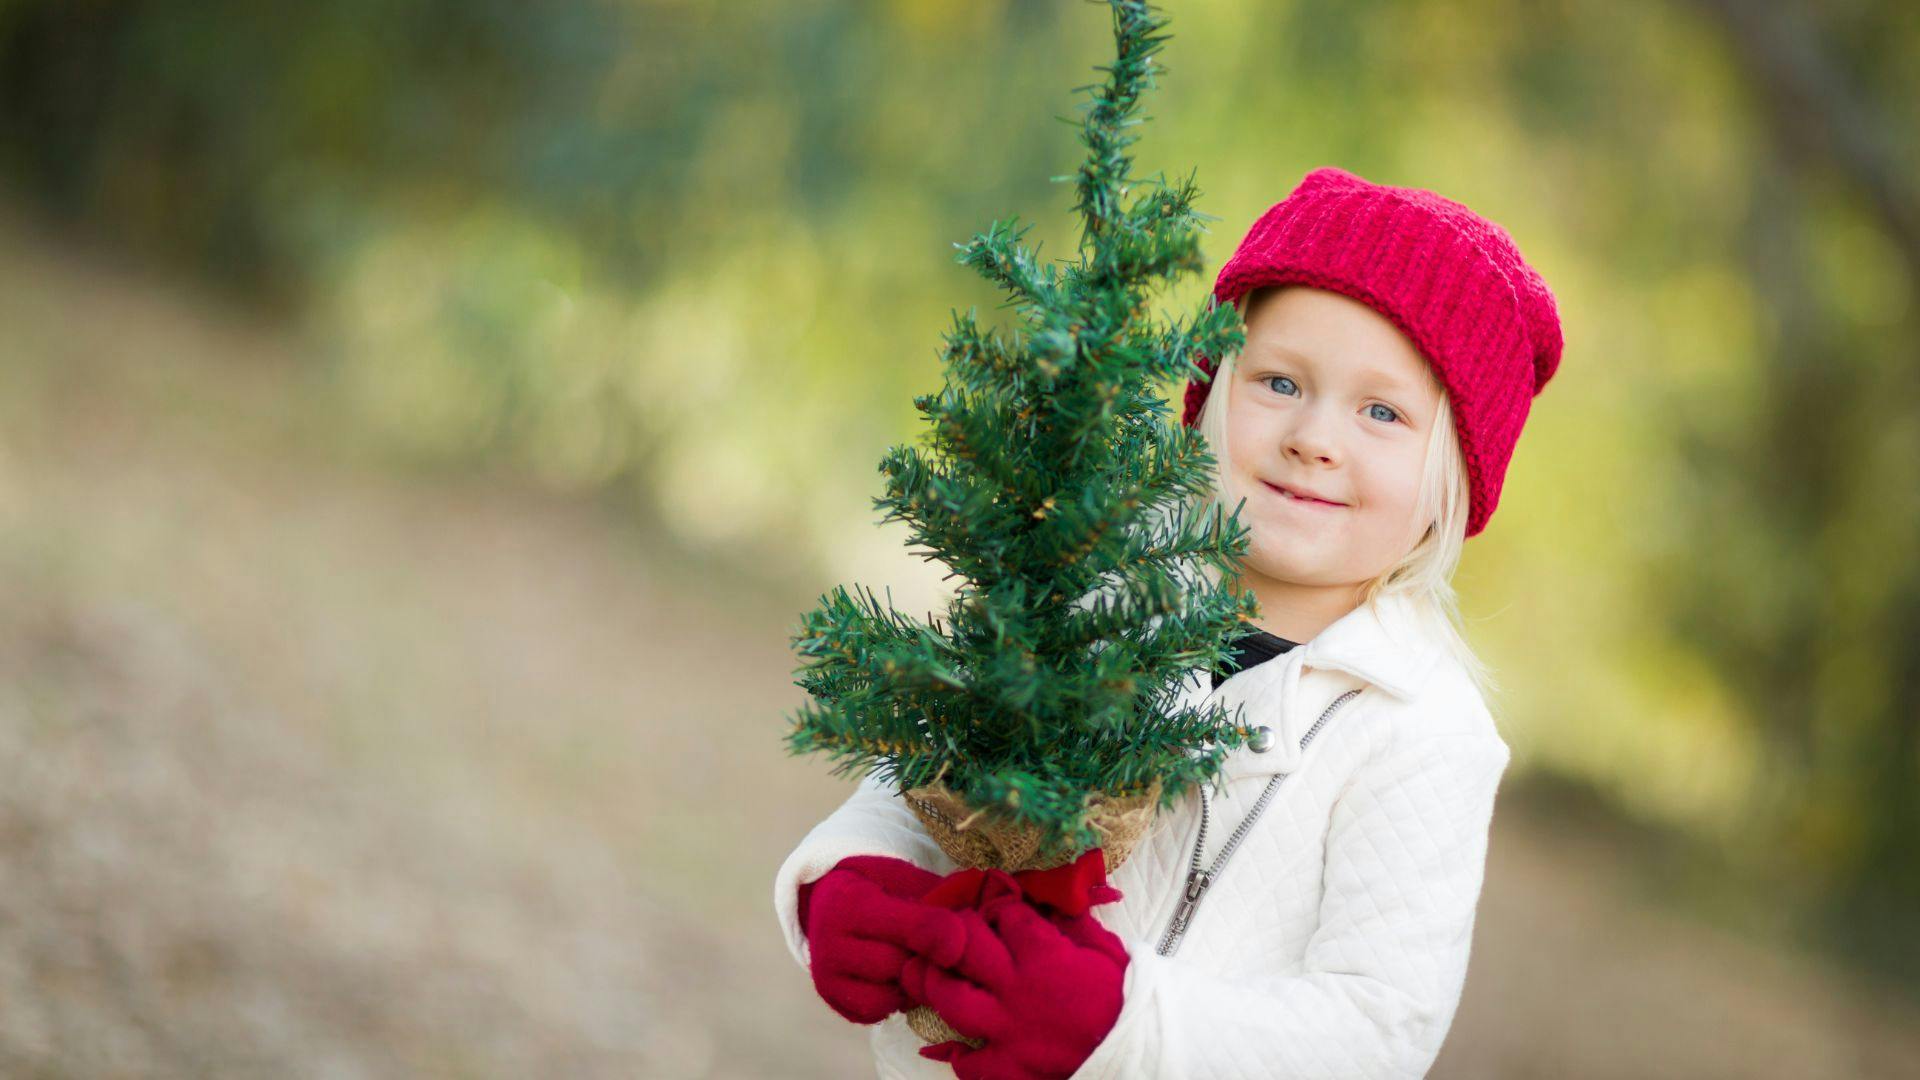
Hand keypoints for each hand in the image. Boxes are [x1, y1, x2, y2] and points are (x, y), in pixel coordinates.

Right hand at [800, 856, 964, 1024]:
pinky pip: (872, 1013)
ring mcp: (825, 971)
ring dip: (907, 986)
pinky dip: (890, 1001)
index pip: (910, 928)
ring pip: (886, 996)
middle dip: (922, 960)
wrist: (828, 899)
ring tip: (911, 964)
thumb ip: (935, 900)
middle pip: (900, 966)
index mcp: (853, 900)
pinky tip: (893, 980)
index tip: (964, 941)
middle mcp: (830, 939)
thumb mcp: (904, 878)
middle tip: (935, 951)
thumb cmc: (876, 885)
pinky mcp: (828, 995)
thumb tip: (970, 932)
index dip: (942, 935)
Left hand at [903, 892, 1128, 1079]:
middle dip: (953, 931)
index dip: (998, 908)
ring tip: (932, 976)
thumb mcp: (1105, 950)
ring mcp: (1008, 1030)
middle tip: (955, 932)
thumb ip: (1073, 922)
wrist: (1139, 1052)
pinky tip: (961, 1043)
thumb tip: (1052, 897)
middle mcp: (1017, 988)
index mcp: (1044, 954)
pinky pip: (969, 1064)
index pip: (1004, 914)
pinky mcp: (1009, 1068)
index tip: (1000, 912)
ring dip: (935, 985)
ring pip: (950, 1000)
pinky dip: (960, 1056)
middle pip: (963, 948)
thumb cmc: (1125, 999)